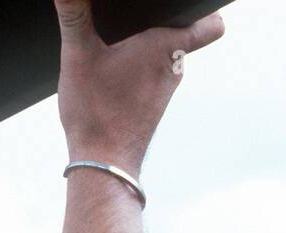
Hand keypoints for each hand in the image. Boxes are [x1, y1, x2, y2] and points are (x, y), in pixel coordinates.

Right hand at [54, 0, 223, 175]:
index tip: (185, 6)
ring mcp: (165, 90)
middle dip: (158, 28)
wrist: (101, 164)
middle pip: (181, 35)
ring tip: (114, 55)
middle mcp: (175, 67)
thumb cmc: (97, 113)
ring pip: (164, 60)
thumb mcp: (77, 57)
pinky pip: (150, 82)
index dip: (204, 10)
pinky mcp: (152, 108)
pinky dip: (135, 77)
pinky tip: (110, 84)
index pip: (211, 21)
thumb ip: (74, 17)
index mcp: (167, 45)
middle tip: (129, 28)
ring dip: (144, 54)